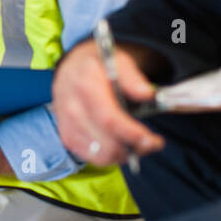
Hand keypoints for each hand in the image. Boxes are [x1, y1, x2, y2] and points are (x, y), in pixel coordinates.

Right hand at [53, 39, 163, 166]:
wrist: (71, 69)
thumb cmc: (97, 66)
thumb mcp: (118, 62)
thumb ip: (133, 78)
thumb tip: (147, 94)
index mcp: (86, 86)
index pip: (109, 119)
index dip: (132, 134)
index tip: (153, 140)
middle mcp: (72, 108)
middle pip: (106, 143)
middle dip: (134, 148)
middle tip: (151, 143)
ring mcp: (67, 126)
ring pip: (100, 155)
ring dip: (123, 155)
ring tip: (137, 145)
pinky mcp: (67, 138)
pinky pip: (92, 158)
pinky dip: (110, 156)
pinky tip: (120, 145)